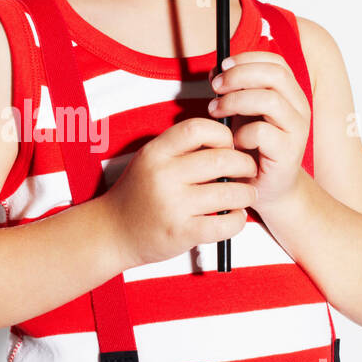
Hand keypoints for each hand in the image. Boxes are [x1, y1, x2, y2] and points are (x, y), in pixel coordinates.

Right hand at [100, 116, 258, 267]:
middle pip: (221, 159)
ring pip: (229, 192)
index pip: (198, 129)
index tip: (229, 146)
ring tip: (246, 195)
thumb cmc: (137, 196)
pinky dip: (237, 220)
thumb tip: (224, 141)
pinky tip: (233, 216)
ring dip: (246, 193)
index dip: (222, 135)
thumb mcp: (150, 161)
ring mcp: (173, 205)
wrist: (112, 232)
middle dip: (245, 164)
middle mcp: (163, 176)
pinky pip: (224, 223)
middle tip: (249, 170)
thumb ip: (180, 149)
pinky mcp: (181, 233)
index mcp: (155, 153)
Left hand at [207, 52, 310, 213]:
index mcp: (290, 94)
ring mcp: (296, 130)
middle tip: (215, 87)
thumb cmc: (253, 149)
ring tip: (215, 110)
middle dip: (239, 75)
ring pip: (269, 99)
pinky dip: (241, 133)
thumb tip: (216, 70)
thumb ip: (234, 91)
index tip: (221, 67)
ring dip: (235, 101)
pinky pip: (262, 132)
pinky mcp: (288, 152)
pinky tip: (232, 142)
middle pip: (274, 74)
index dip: (247, 58)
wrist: (268, 189)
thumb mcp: (242, 113)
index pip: (275, 62)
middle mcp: (298, 108)